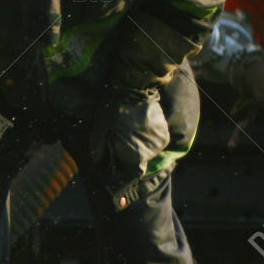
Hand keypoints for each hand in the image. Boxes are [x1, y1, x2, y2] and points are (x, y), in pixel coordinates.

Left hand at [87, 87, 170, 209]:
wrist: (133, 89)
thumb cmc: (112, 111)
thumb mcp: (99, 131)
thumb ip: (98, 150)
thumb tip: (98, 163)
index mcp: (135, 155)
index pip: (133, 174)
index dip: (125, 170)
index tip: (119, 162)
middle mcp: (151, 152)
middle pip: (140, 161)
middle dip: (131, 155)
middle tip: (122, 140)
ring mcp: (160, 142)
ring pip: (149, 151)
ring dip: (141, 145)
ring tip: (131, 131)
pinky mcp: (164, 132)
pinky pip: (156, 141)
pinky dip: (149, 137)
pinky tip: (140, 126)